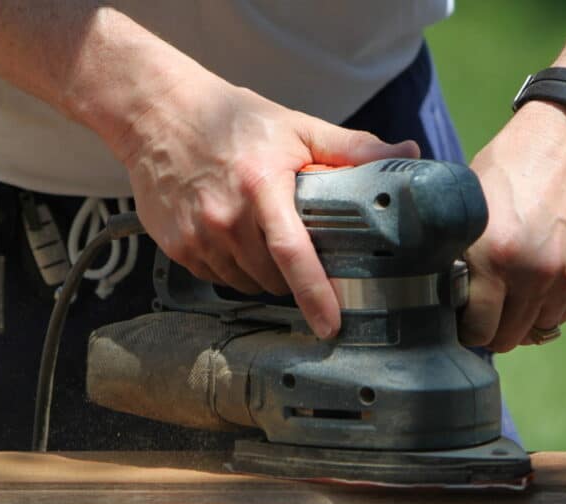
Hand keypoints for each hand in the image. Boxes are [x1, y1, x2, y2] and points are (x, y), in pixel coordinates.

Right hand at [122, 72, 417, 337]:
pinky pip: (216, 277)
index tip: (330, 325)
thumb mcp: (293, 126)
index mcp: (261, 187)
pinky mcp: (176, 247)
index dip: (315, 295)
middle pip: (272, 278)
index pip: (293, 254)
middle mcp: (225, 218)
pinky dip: (231, 268)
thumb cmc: (227, 118)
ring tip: (260, 239)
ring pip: (244, 283)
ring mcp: (197, 236)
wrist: (158, 116)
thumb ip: (350, 146)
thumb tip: (406, 152)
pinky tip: (231, 237)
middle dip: (292, 277)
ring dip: (261, 275)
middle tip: (298, 250)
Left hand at [460, 102, 565, 351]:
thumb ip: (456, 251)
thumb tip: (434, 290)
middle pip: (507, 338)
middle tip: (478, 313)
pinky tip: (532, 285)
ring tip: (505, 296)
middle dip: (489, 331)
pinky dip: (546, 309)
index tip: (457, 320)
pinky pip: (563, 314)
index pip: (478, 329)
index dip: (464, 330)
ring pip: (536, 330)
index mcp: (496, 256)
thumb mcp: (467, 205)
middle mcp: (536, 273)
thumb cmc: (509, 169)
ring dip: (519, 320)